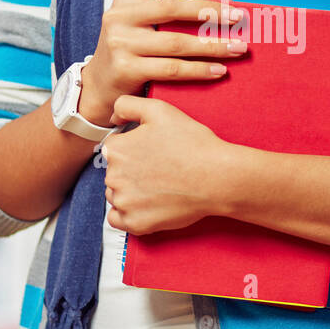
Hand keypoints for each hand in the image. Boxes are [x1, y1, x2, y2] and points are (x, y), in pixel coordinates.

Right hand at [77, 0, 247, 126]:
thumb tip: (221, 6)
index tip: (228, 1)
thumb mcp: (139, 19)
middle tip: (240, 20)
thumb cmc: (129, 48)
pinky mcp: (126, 69)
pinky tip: (219, 70)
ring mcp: (121, 42)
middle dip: (212, 13)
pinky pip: (172, 69)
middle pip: (174, 7)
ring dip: (213, 45)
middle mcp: (120, 15)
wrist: (99, 85)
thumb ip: (167, 9)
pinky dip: (199, 70)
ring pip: (177, 42)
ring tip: (238, 48)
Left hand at [101, 93, 227, 234]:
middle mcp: (113, 177)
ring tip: (158, 186)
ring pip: (117, 195)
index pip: (114, 148)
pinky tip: (148, 204)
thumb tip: (112, 116)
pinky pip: (119, 219)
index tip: (153, 151)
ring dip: (130, 191)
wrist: (216, 178)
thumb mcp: (159, 110)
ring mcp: (124, 202)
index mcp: (116, 149)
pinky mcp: (135, 223)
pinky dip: (130, 213)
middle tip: (160, 168)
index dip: (135, 147)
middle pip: (115, 172)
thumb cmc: (192, 143)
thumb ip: (127, 105)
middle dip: (132, 170)